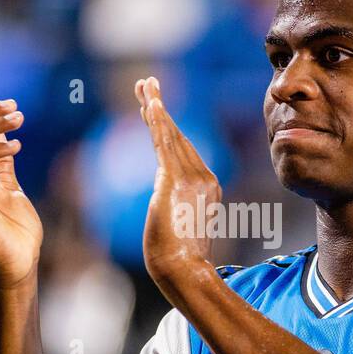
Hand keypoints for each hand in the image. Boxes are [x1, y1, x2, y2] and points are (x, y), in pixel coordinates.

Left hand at [136, 76, 220, 294]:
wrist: (183, 269)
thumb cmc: (178, 258)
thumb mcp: (179, 224)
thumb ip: (176, 205)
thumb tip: (165, 201)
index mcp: (208, 185)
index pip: (183, 149)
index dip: (168, 126)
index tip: (155, 107)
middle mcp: (205, 176)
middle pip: (178, 135)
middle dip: (159, 108)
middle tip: (146, 84)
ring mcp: (192, 177)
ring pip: (171, 135)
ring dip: (156, 107)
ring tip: (144, 85)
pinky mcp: (175, 180)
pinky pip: (165, 144)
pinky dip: (158, 122)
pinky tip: (151, 105)